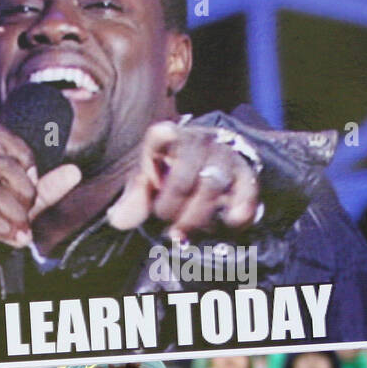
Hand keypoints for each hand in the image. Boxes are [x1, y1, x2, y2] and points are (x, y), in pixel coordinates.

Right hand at [0, 124, 81, 261]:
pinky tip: (10, 238)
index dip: (28, 169)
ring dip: (15, 217)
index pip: (5, 143)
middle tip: (28, 220)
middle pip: (3, 166)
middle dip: (25, 195)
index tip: (32, 197)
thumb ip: (45, 191)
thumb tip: (74, 170)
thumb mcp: (20, 211)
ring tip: (22, 235)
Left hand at [107, 123, 259, 239]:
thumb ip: (132, 200)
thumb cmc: (175, 173)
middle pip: (183, 178)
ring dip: (196, 218)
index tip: (152, 180)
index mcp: (170, 137)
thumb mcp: (148, 182)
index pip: (159, 136)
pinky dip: (235, 215)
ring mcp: (226, 157)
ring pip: (211, 187)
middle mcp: (199, 141)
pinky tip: (226, 223)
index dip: (154, 158)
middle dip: (171, 209)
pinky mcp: (247, 175)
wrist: (219, 163)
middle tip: (167, 223)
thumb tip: (118, 220)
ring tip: (187, 231)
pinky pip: (245, 195)